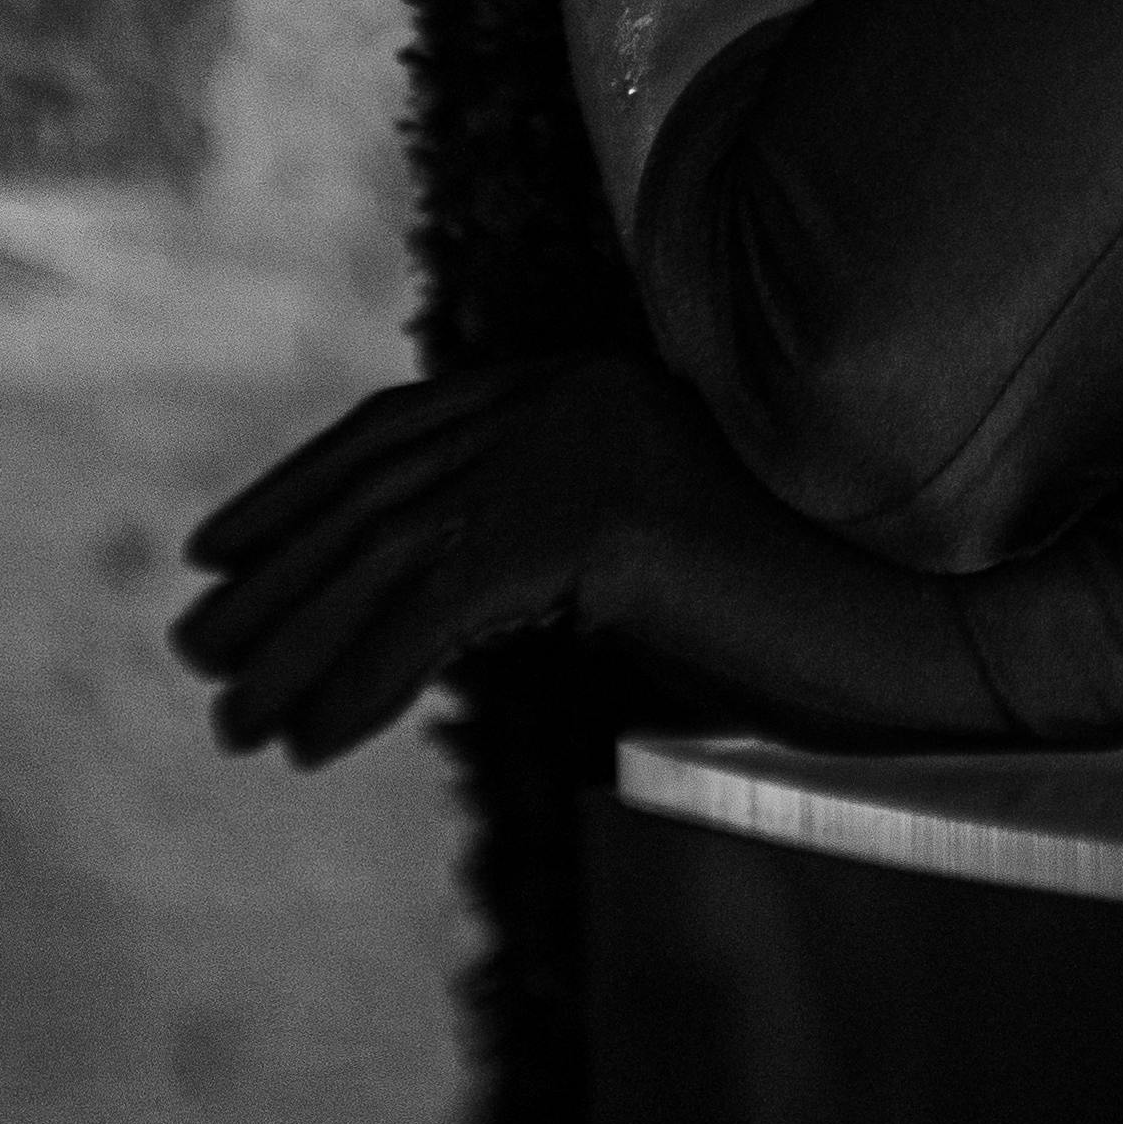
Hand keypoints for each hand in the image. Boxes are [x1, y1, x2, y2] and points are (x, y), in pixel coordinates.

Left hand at [171, 354, 981, 763]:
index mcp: (583, 384)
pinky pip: (440, 612)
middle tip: (192, 648)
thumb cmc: (807, 588)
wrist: (931, 591)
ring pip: (392, 551)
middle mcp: (568, 396)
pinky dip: (362, 681)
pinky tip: (313, 739)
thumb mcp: (658, 555)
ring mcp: (580, 447)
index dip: (299, 483)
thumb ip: (560, 550)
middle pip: (379, 487)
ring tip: (229, 721)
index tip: (218, 544)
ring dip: (294, 644)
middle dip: (273, 573)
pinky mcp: (592, 518)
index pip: (404, 424)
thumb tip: (455, 601)